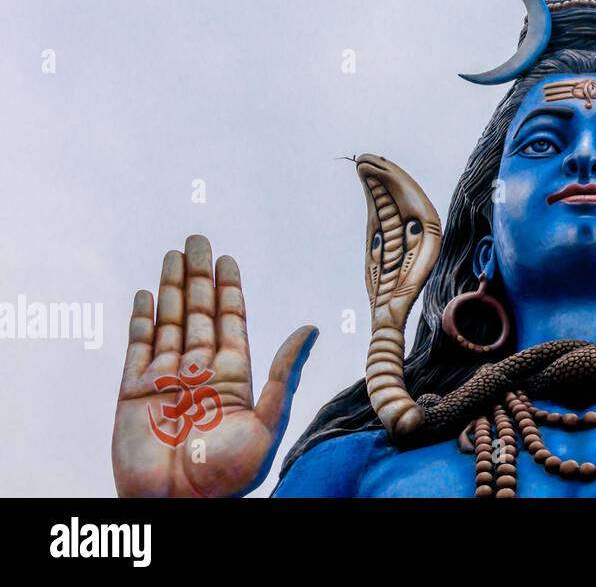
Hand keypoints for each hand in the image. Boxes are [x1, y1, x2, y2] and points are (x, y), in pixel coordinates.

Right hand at [112, 235, 316, 497]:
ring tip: (172, 255)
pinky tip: (144, 296)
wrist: (180, 506)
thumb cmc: (229, 475)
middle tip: (198, 240)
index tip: (227, 258)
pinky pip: (137, 349)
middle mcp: (200, 373)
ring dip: (170, 290)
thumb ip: (285, 373)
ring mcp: (166, 381)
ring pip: (169, 323)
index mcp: (234, 377)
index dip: (229, 289)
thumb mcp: (268, 421)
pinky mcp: (133, 393)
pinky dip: (140, 321)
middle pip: (200, 314)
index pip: (232, 322)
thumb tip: (311, 328)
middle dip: (198, 277)